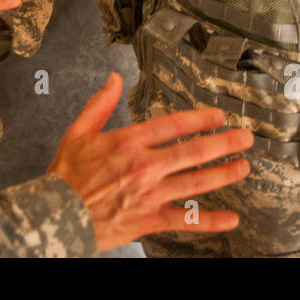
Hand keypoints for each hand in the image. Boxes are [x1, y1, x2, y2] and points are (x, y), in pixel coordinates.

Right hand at [47, 73, 252, 252]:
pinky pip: (185, 220)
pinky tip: (230, 219)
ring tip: (243, 167)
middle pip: (192, 152)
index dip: (200, 119)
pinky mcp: (149, 220)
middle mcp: (144, 166)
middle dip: (223, 143)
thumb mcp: (77, 132)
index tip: (218, 116)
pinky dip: (210, 221)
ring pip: (195, 182)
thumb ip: (99, 104)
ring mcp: (149, 195)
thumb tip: (113, 79)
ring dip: (223, 174)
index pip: (173, 125)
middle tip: (244, 138)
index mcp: (128, 142)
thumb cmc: (65, 176)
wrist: (55, 215)